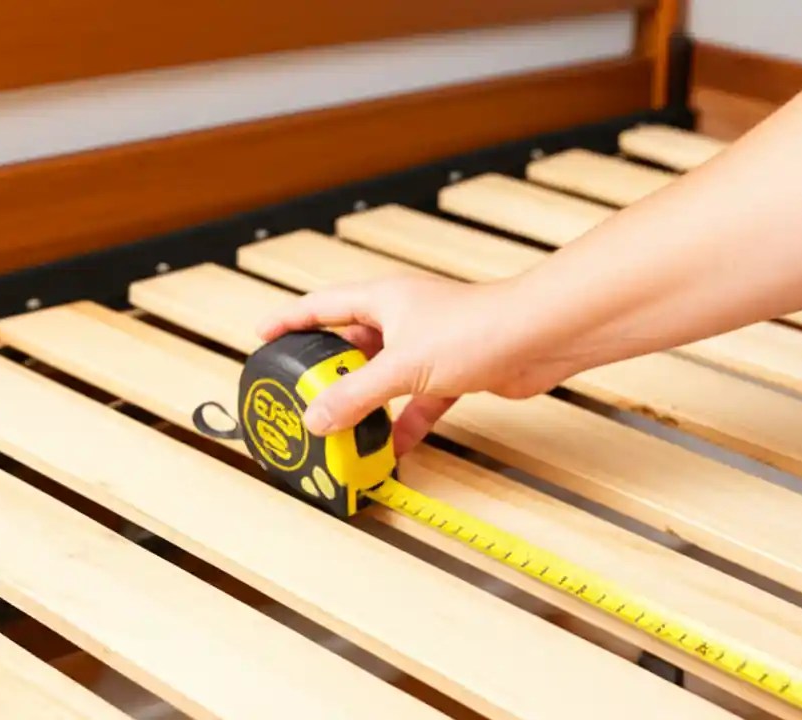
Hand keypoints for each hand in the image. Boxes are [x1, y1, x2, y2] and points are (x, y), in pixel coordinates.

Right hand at [255, 274, 585, 453]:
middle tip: (303, 401)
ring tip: (341, 430)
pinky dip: (405, 423)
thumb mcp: (401, 365)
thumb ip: (355, 394)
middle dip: (328, 375)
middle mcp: (402, 317)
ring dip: (366, 404)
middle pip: (351, 346)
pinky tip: (392, 448)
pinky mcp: (454, 371)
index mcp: (381, 299)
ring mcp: (429, 344)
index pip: (320, 306)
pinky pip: (418, 401)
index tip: (263, 337)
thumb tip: (316, 418)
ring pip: (384, 377)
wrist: (538, 338)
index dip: (289, 321)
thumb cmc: (477, 328)